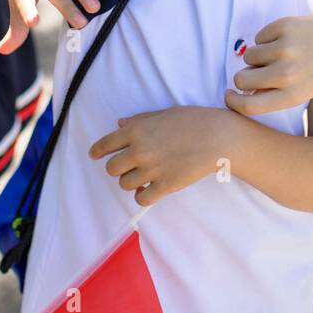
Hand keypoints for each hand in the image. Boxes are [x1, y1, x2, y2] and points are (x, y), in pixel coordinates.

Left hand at [89, 107, 234, 206]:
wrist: (217, 137)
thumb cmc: (193, 121)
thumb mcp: (163, 114)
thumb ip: (139, 120)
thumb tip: (119, 125)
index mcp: (137, 130)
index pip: (106, 144)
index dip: (98, 151)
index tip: (95, 155)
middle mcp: (139, 150)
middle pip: (112, 168)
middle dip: (118, 168)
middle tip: (129, 166)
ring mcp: (151, 170)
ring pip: (125, 184)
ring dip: (131, 181)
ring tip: (144, 177)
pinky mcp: (165, 186)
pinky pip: (141, 198)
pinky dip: (142, 195)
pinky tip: (149, 189)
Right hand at [225, 9, 312, 115]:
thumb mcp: (301, 91)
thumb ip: (273, 95)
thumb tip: (241, 93)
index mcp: (292, 95)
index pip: (249, 106)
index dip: (232, 102)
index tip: (228, 95)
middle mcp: (287, 74)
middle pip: (242, 80)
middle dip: (243, 76)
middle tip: (256, 71)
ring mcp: (285, 49)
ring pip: (249, 55)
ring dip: (258, 55)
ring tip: (280, 54)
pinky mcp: (284, 27)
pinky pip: (258, 38)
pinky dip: (267, 39)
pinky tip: (287, 39)